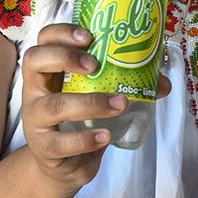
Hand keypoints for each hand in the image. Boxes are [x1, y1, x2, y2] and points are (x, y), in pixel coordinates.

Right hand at [19, 24, 170, 192]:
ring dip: (89, 103)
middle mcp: (36, 90)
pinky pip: (59, 143)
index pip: (44, 40)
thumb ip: (129, 86)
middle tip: (94, 64)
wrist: (66, 164)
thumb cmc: (82, 121)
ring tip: (120, 103)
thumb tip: (164, 84)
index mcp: (50, 70)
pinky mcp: (43, 148)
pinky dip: (85, 139)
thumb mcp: (100, 98)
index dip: (61, 33)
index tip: (89, 36)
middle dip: (64, 57)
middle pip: (34, 61)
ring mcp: (35, 120)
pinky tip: (105, 135)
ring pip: (51, 105)